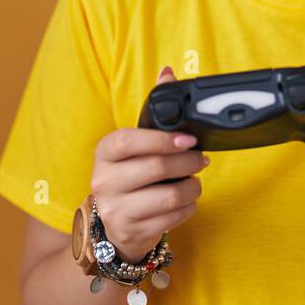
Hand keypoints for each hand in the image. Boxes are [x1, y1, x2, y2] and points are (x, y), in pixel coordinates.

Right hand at [89, 66, 208, 261]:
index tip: (189, 138)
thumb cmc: (131, 175)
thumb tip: (168, 72)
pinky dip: (188, 208)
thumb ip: (154, 110)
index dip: (163, 139)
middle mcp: (103, 181)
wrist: (115, 224)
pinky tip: (186, 201)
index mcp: (104, 152)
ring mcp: (115, 209)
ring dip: (192, 187)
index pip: (130, 140)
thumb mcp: (136, 143)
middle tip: (201, 159)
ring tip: (194, 180)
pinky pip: (173, 218)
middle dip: (188, 162)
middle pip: (156, 168)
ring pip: (169, 196)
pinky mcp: (132, 232)